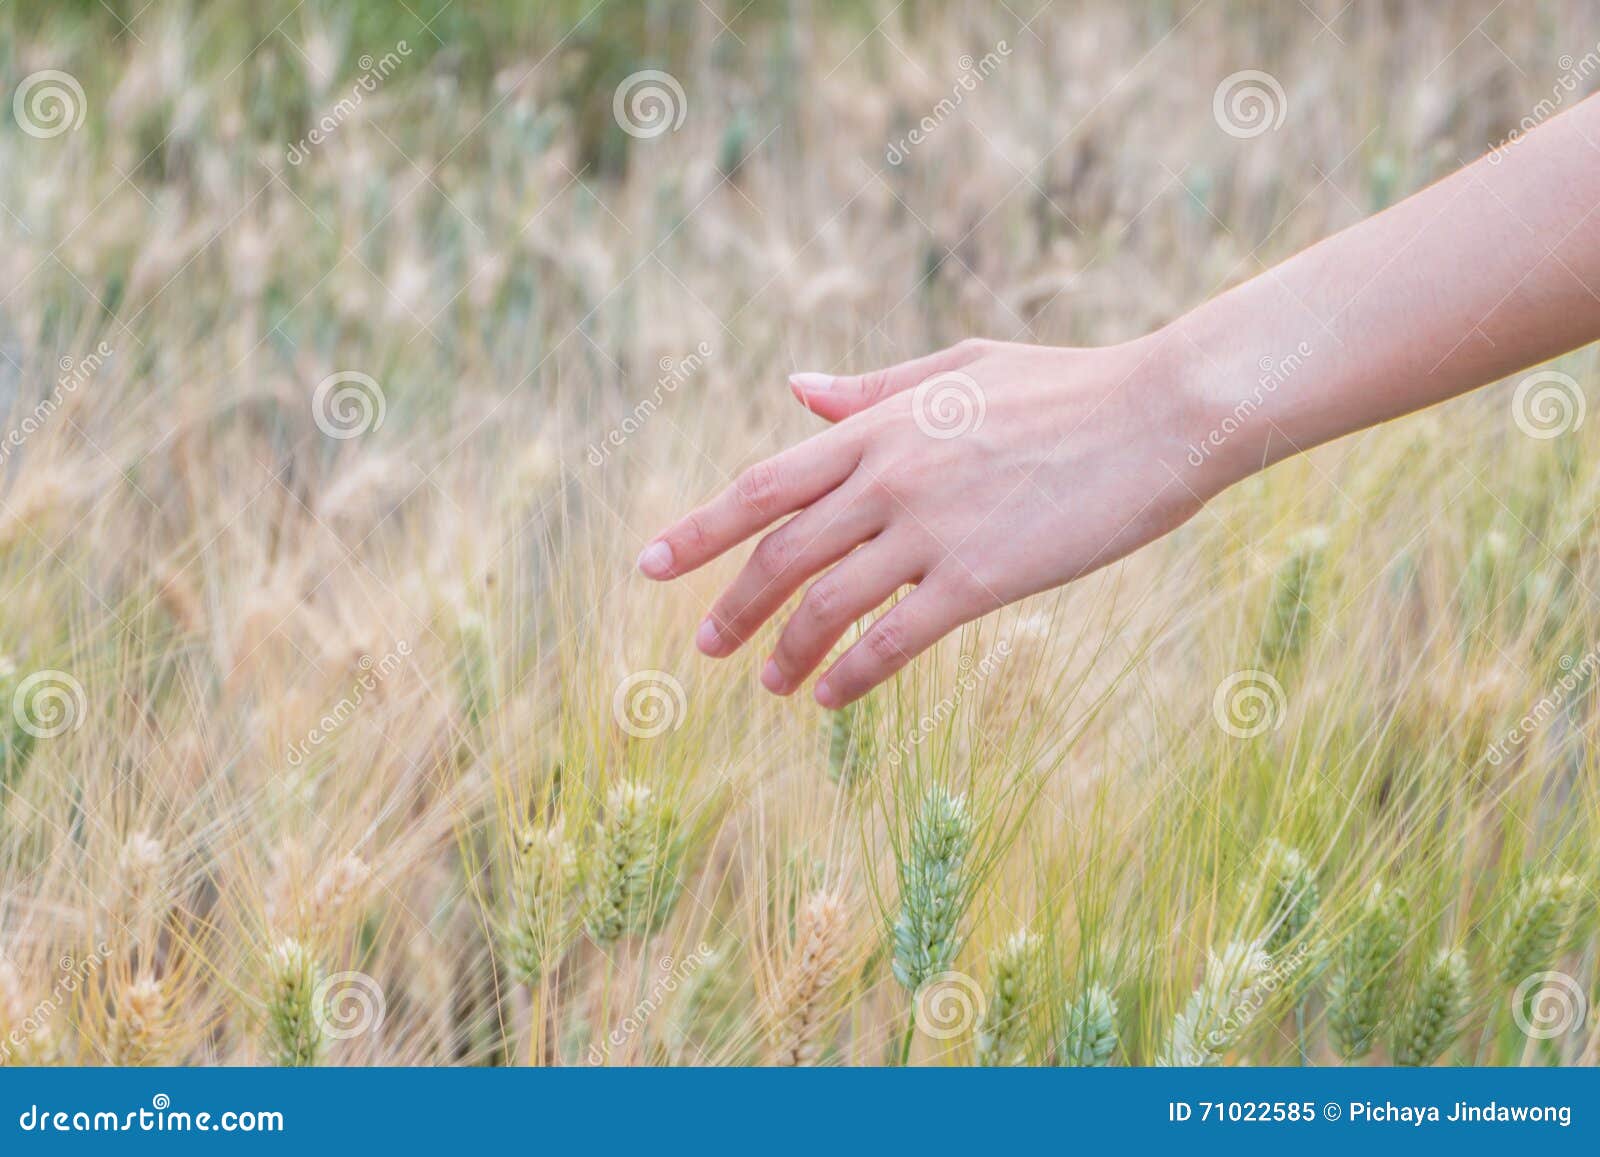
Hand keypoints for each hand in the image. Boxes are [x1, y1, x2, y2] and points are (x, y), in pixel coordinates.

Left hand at [637, 335, 1225, 707]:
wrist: (1159, 414)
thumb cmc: (1064, 386)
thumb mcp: (959, 368)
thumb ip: (871, 389)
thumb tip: (797, 389)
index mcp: (880, 426)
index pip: (764, 485)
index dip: (700, 529)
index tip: (648, 564)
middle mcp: (889, 477)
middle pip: (782, 553)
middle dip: (732, 605)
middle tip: (705, 648)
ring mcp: (931, 529)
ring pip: (828, 604)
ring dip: (788, 651)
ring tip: (768, 684)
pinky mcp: (980, 578)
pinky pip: (895, 640)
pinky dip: (853, 675)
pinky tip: (831, 699)